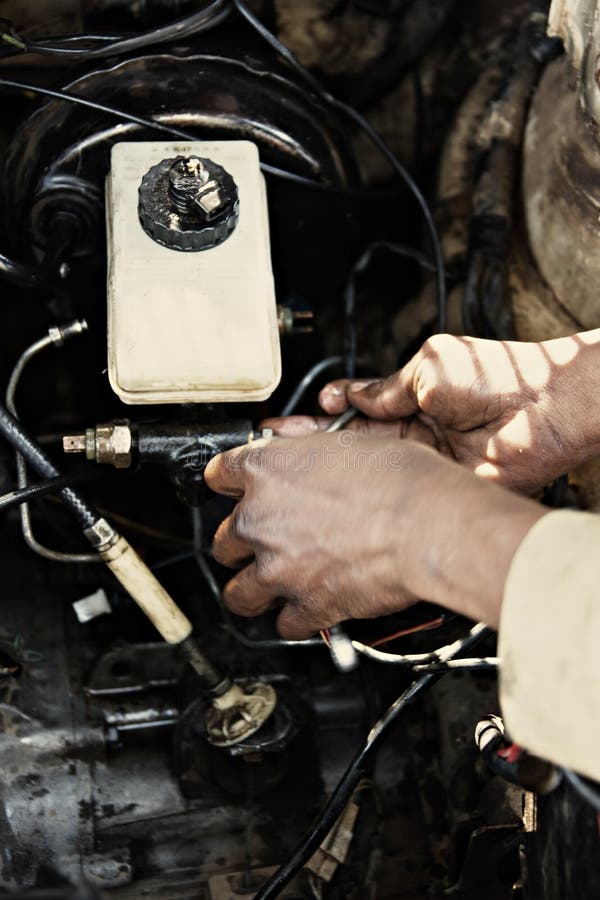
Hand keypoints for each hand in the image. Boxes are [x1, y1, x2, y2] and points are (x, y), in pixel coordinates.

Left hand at [204, 434, 543, 637]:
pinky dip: (295, 618)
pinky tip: (308, 608)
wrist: (427, 522)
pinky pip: (283, 623)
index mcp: (265, 470)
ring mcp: (277, 567)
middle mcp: (259, 519)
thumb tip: (303, 459)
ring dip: (251, 591)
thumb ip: (308, 456)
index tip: (234, 489)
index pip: (218, 474)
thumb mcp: (345, 443)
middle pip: (223, 539)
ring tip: (267, 589)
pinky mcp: (305, 606)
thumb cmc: (400, 477)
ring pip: (237, 593)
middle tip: (265, 542)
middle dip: (241, 543)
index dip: (228, 484)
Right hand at [265, 332, 599, 494]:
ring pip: (364, 475)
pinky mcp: (436, 489)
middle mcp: (411, 434)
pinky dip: (364, 499)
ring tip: (286, 477)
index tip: (281, 426)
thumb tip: (351, 397)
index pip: (350, 412)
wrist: (546, 409)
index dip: (316, 418)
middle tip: (270, 454)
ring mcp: (422, 465)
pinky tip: (333, 499)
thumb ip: (387, 387)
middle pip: (349, 447)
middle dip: (308, 450)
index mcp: (408, 398)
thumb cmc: (499, 375)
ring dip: (327, 476)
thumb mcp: (429, 366)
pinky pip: (393, 497)